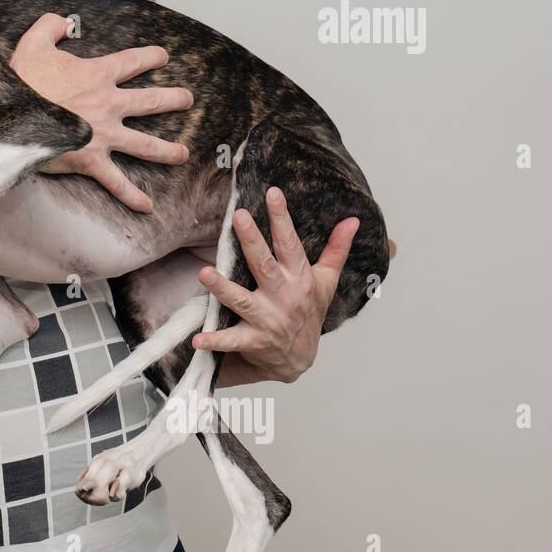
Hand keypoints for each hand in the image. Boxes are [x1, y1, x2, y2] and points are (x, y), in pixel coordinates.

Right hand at [10, 13, 192, 211]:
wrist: (10, 113)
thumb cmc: (21, 80)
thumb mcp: (32, 43)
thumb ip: (49, 27)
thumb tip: (63, 22)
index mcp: (97, 74)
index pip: (133, 61)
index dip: (151, 57)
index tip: (163, 56)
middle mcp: (108, 104)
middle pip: (150, 101)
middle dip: (173, 99)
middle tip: (188, 99)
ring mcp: (103, 134)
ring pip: (144, 144)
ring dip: (167, 150)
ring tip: (183, 154)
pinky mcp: (90, 159)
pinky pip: (116, 181)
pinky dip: (132, 196)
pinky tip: (148, 207)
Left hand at [192, 187, 359, 385]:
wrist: (300, 359)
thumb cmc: (310, 313)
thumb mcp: (326, 281)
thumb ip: (336, 250)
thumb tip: (353, 219)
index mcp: (300, 278)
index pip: (291, 243)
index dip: (282, 218)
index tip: (273, 192)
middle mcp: (284, 296)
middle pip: (265, 265)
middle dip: (252, 240)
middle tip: (238, 216)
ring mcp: (268, 319)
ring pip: (243, 300)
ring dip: (223, 288)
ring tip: (204, 273)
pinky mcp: (254, 341)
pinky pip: (232, 340)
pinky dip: (215, 341)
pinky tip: (197, 339)